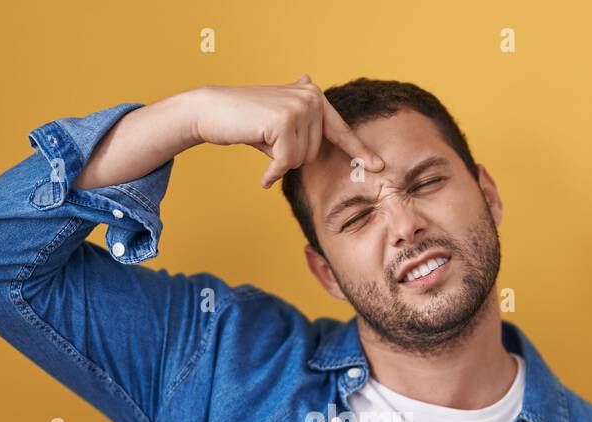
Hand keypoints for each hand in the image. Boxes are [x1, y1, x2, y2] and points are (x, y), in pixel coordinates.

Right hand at [193, 75, 385, 188]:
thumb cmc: (246, 119)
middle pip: (315, 153)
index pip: (340, 130)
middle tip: (269, 141)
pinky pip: (286, 162)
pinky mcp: (285, 121)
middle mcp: (312, 97)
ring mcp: (300, 107)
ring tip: (262, 141)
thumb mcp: (280, 115)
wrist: (212, 110)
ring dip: (279, 161)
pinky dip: (272, 172)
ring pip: (301, 159)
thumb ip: (301, 112)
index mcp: (314, 96)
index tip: (379, 166)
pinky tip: (263, 172)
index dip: (359, 151)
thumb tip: (308, 79)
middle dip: (291, 156)